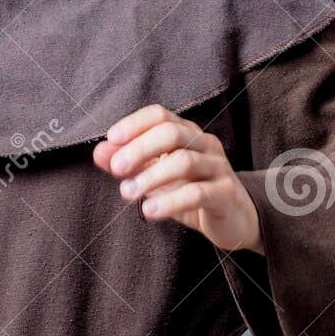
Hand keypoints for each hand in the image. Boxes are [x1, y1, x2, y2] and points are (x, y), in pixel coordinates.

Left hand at [93, 105, 263, 253]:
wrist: (234, 220)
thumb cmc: (191, 192)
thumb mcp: (156, 178)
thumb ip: (129, 164)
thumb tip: (99, 153)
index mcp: (186, 134)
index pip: (160, 115)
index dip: (134, 123)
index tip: (112, 139)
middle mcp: (204, 144)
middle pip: (172, 133)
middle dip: (140, 148)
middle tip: (117, 169)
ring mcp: (218, 168)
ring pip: (185, 161)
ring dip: (151, 177)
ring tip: (128, 193)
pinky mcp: (226, 194)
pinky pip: (198, 193)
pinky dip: (170, 202)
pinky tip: (150, 211)